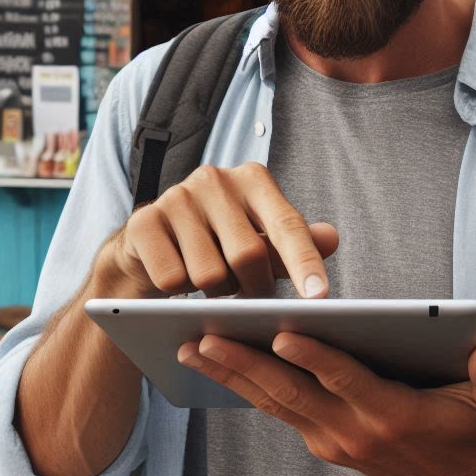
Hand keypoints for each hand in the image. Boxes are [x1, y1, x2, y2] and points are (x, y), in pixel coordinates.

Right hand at [100, 162, 338, 298]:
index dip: (305, 262)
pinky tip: (178, 278)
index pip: (287, 224)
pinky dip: (179, 293)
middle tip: (249, 295)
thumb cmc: (219, 242)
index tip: (320, 296)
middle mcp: (215, 179)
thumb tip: (332, 239)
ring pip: (209, 274)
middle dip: (253, 288)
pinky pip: (172, 279)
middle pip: (248, 256)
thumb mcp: (261, 240)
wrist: (150, 245)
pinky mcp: (144, 221)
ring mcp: (176, 197)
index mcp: (253, 179)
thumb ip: (295, 243)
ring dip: (214, 293)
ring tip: (211, 281)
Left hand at [177, 331, 475, 475]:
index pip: (346, 380)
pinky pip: (279, 411)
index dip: (316, 357)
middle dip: (244, 363)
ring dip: (231, 376)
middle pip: (291, 392)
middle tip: (203, 336)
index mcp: (391, 412)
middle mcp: (353, 431)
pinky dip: (246, 388)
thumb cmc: (475, 426)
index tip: (282, 333)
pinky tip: (218, 366)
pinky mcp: (323, 441)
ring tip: (191, 348)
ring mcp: (333, 441)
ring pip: (274, 403)